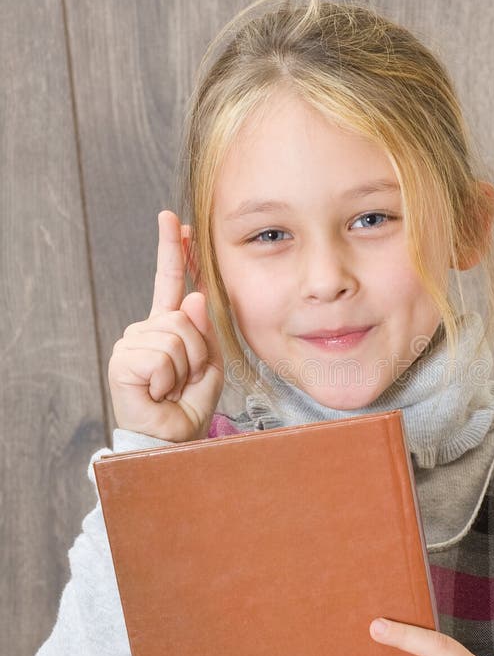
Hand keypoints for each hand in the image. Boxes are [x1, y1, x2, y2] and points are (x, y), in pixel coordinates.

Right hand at [108, 210, 224, 442]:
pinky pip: (161, 356)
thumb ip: (205, 329)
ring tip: (172, 387)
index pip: (171, 280)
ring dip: (184, 368)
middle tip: (185, 379)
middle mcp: (145, 329)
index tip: (174, 218)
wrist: (174, 438)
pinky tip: (157, 391)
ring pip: (176, 336)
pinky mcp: (122, 361)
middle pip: (185, 317)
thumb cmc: (190, 402)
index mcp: (167, 325)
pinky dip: (168, 379)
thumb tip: (195, 296)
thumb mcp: (210, 362)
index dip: (173, 249)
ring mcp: (130, 343)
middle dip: (197, 352)